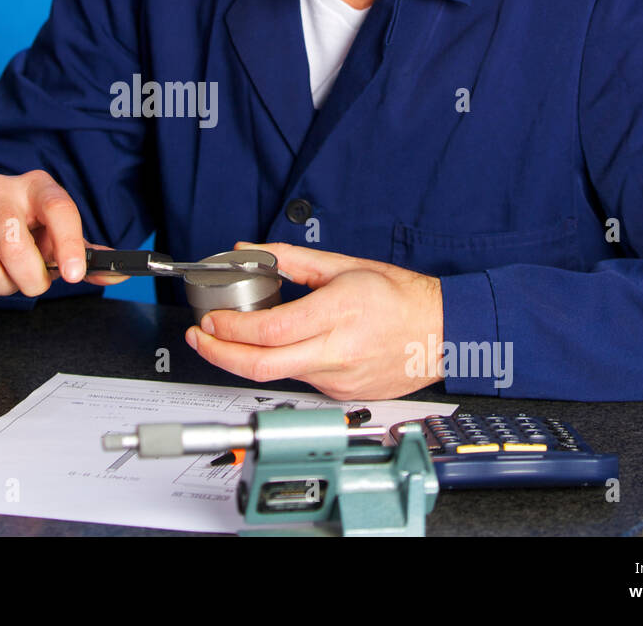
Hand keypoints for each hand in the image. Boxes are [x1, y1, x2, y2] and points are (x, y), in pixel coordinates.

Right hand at [0, 170, 127, 296]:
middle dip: (28, 279)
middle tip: (31, 283)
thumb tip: (118, 272)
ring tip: (2, 275)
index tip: (73, 275)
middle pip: (15, 244)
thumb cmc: (26, 229)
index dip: (68, 244)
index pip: (58, 209)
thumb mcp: (58, 237)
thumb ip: (88, 257)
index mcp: (37, 186)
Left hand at [184, 241, 444, 399]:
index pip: (269, 331)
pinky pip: (300, 380)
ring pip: (278, 375)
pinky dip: (279, 364)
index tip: (210, 320)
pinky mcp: (341, 393)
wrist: (442, 332)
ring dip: (245, 359)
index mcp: (337, 313)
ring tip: (230, 339)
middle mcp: (337, 351)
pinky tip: (275, 349)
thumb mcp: (344, 265)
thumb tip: (249, 250)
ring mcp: (339, 378)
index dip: (231, 329)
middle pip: (262, 365)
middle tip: (200, 339)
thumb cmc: (401, 298)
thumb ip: (290, 258)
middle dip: (220, 354)